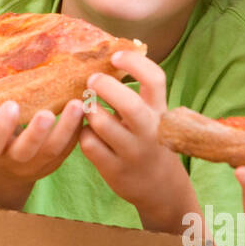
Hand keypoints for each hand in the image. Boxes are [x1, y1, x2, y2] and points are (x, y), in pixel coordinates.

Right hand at [0, 98, 85, 190]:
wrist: (6, 168)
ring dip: (66, 127)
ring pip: (53, 150)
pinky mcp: (54, 163)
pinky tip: (85, 108)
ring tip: (77, 104)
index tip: (11, 104)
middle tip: (47, 113)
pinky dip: (76, 129)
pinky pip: (67, 148)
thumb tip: (5, 65)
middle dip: (37, 132)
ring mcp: (35, 165)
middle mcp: (13, 160)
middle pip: (26, 151)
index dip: (2, 126)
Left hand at [79, 51, 193, 229]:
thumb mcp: (153, 116)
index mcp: (160, 112)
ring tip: (89, 108)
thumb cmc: (150, 141)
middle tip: (92, 81)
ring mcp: (132, 152)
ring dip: (88, 111)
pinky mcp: (115, 170)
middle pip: (127, 103)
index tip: (116, 57)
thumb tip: (112, 57)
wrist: (161, 188)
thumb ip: (138, 94)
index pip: (155, 80)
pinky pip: (88, 143)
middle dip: (104, 86)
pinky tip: (88, 133)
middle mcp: (149, 131)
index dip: (135, 63)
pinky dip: (83, 134)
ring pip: (101, 123)